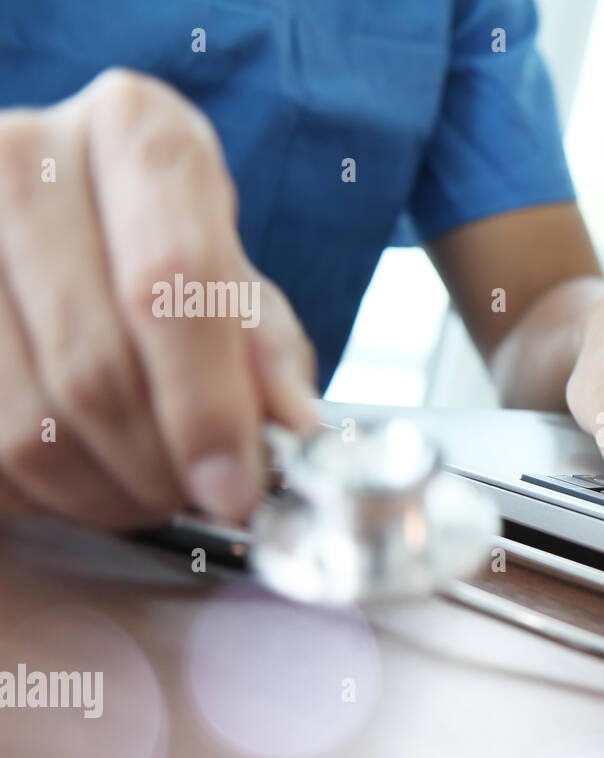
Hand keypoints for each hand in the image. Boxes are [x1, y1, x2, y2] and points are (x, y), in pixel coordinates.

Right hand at [0, 68, 316, 528]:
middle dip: (158, 468)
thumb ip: (268, 351)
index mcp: (137, 130)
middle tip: (195, 499)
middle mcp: (24, 155)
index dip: (207, 406)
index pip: (171, 282)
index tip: (236, 490)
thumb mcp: (236, 285)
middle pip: (95, 367)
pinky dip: (37, 492)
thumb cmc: (164, 252)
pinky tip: (76, 476)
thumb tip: (295, 424)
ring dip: (98, 492)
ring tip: (141, 489)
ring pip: (24, 423)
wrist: (54, 223)